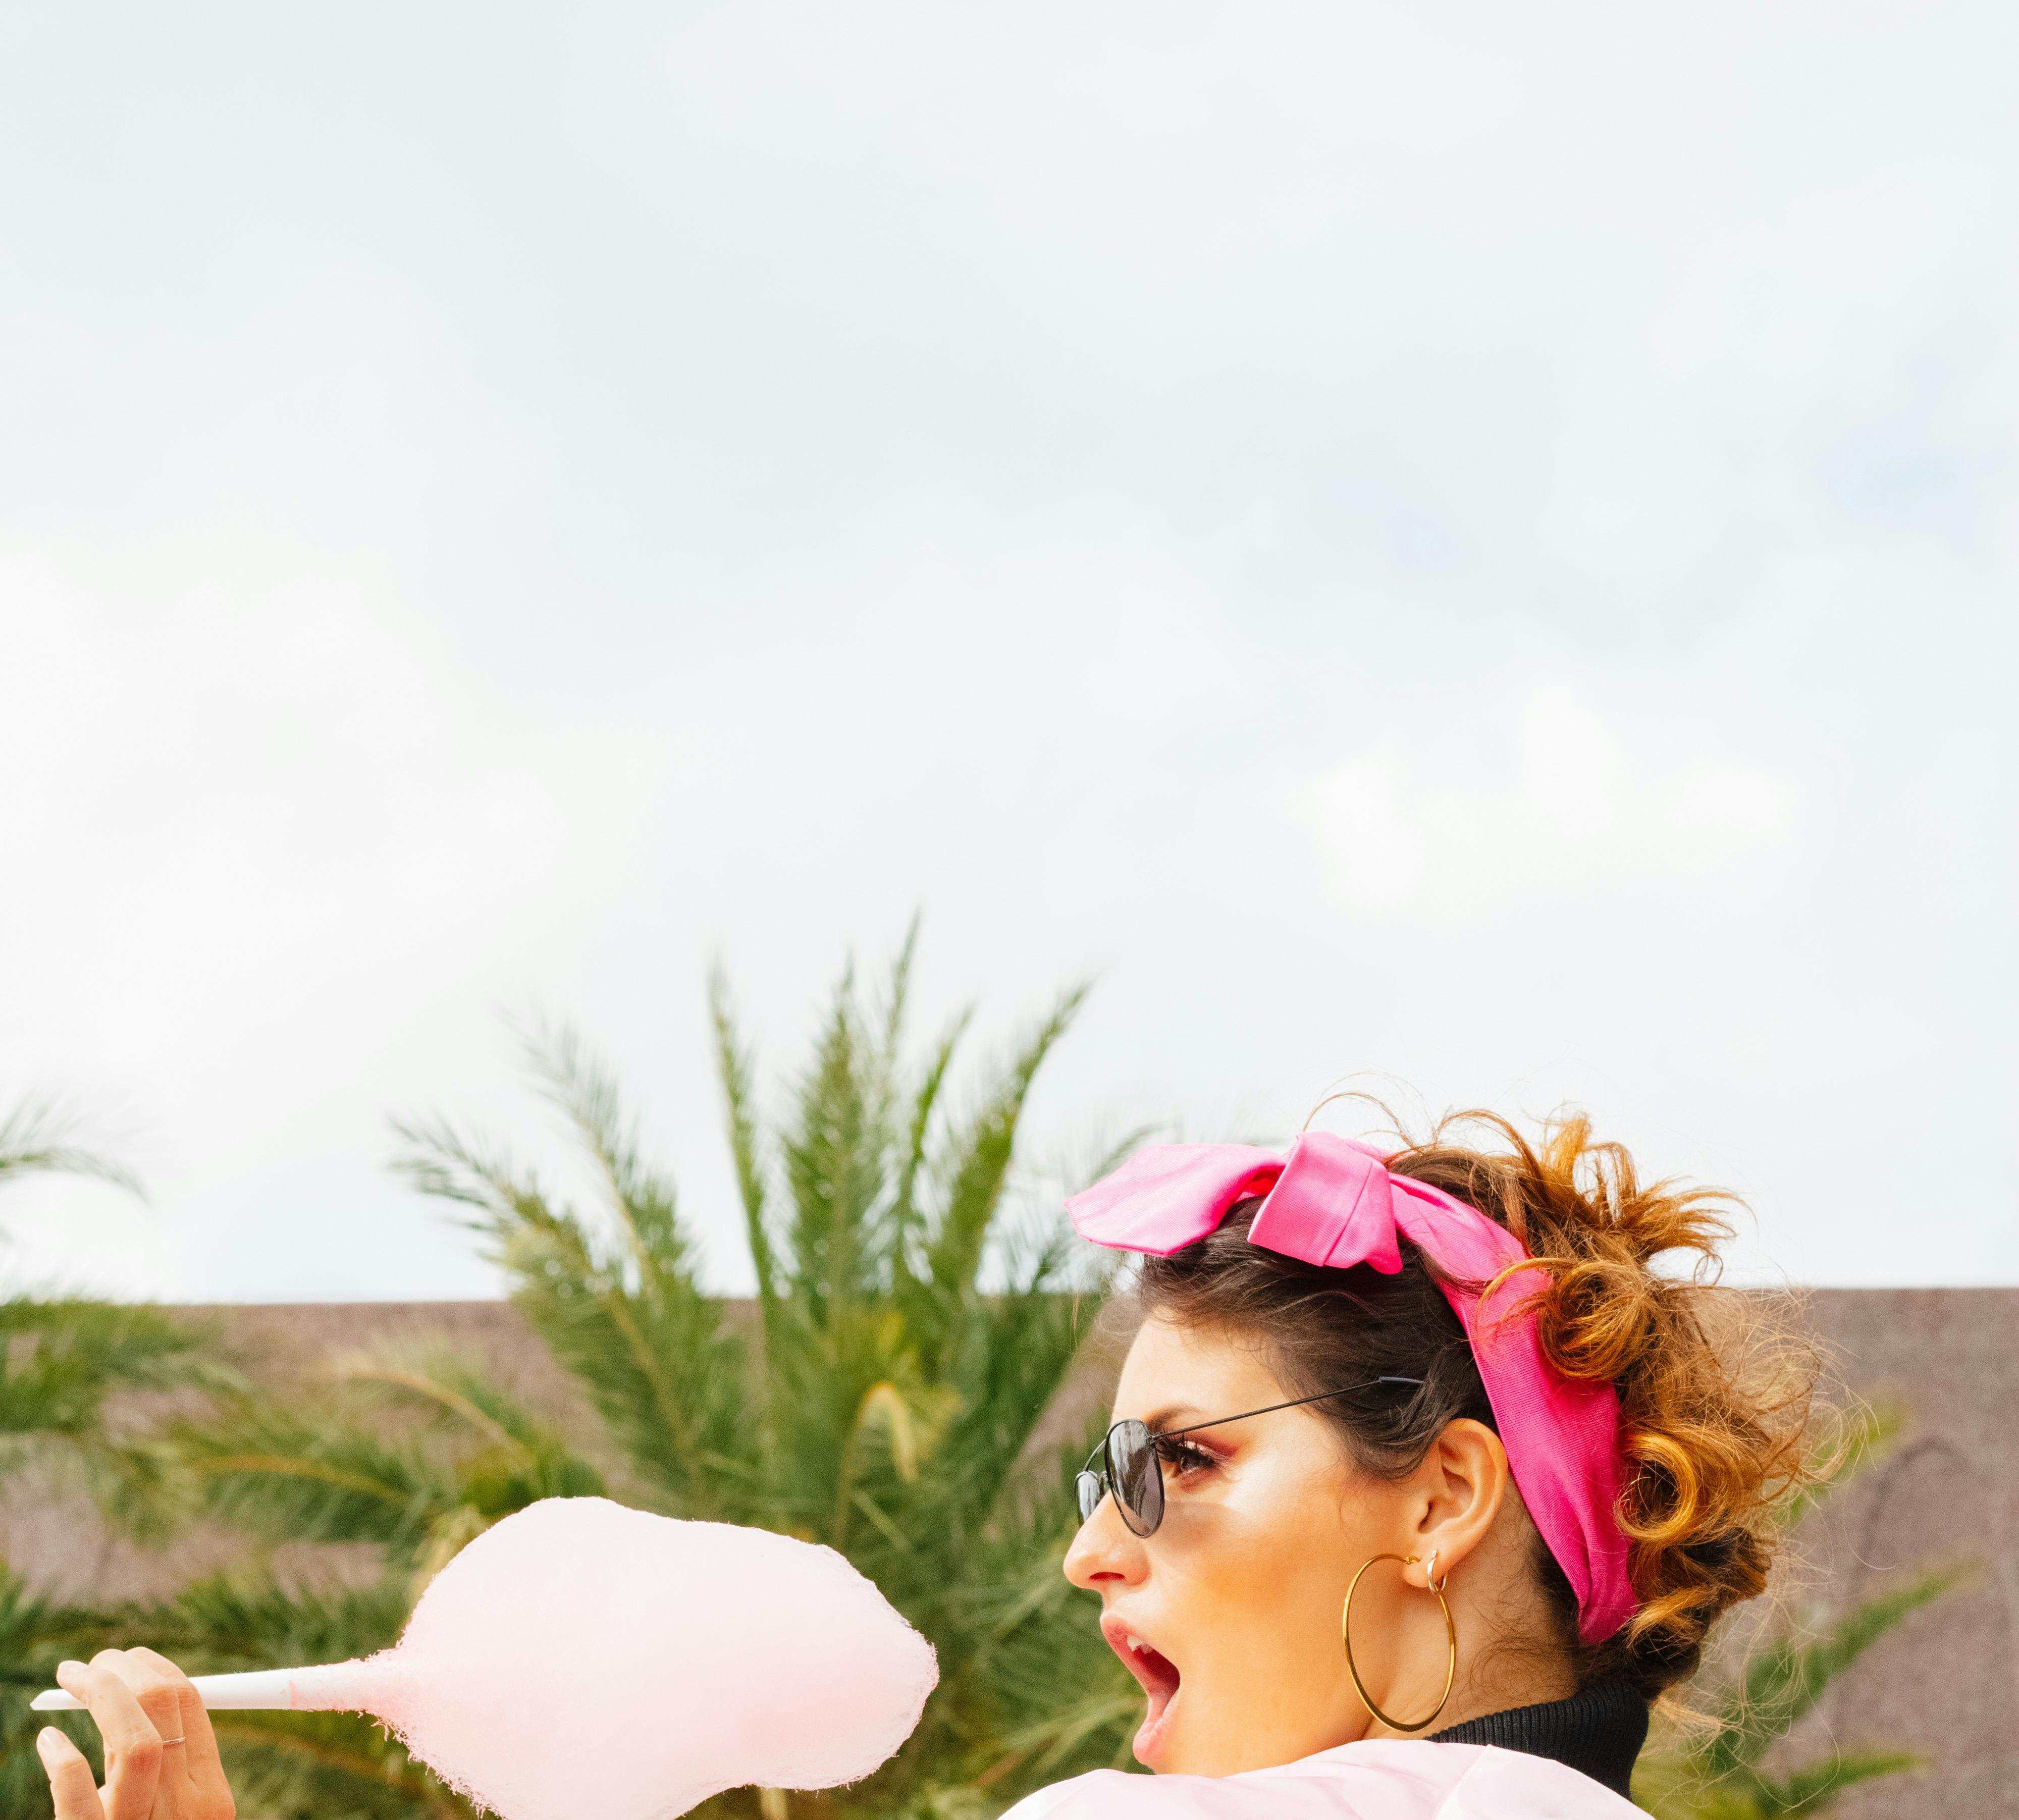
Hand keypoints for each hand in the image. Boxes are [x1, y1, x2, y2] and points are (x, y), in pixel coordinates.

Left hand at [35, 1650, 234, 1819]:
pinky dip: (65, 1762)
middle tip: (95, 1661)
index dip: (155, 1667)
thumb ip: (154, 1764)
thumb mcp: (168, 1811)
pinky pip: (81, 1800)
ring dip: (102, 1694)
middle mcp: (187, 1808)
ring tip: (73, 1676)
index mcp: (211, 1793)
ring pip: (137, 1743)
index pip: (189, 1703)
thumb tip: (121, 1700)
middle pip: (164, 1708)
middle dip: (125, 1669)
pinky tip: (50, 1740)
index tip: (124, 1658)